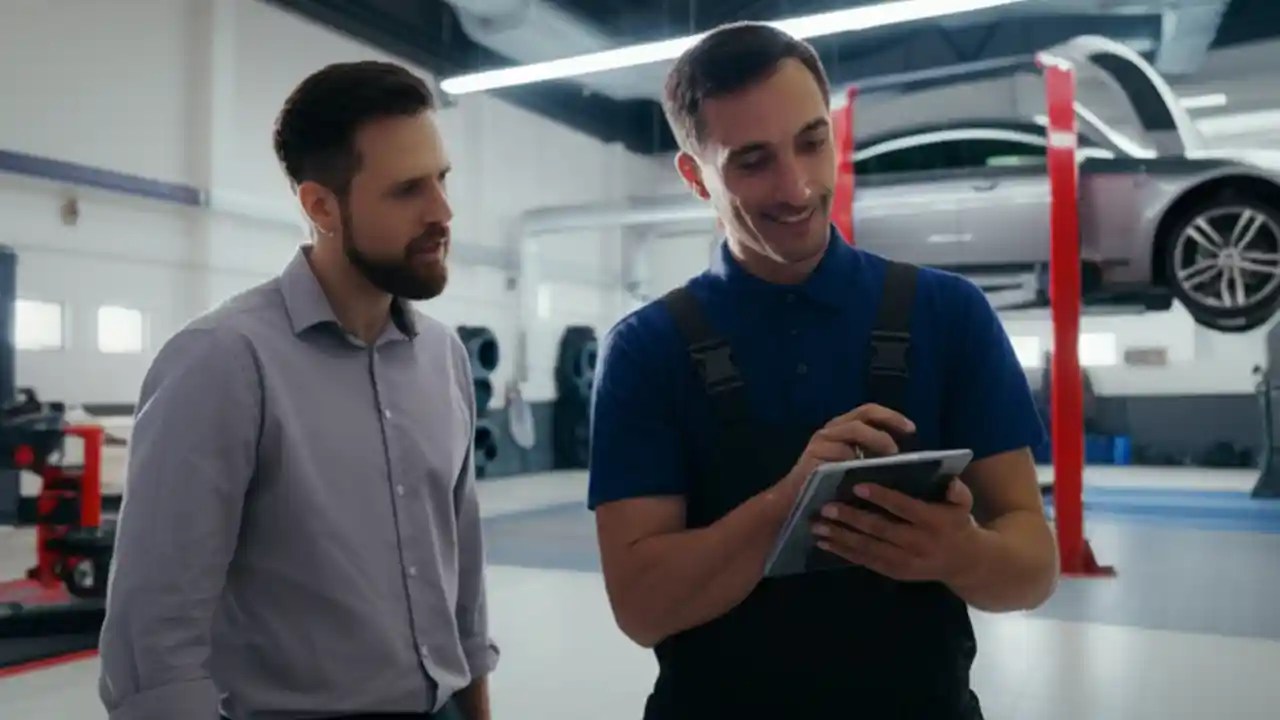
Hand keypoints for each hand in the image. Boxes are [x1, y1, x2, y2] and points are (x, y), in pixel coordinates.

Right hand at [779, 403, 916, 499]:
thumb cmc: (828, 485)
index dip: (891, 416)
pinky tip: (866, 472)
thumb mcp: (852, 465)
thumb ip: (869, 455)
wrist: (794, 501)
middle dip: (886, 428)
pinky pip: (840, 453)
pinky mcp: (813, 457)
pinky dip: (856, 460)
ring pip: (854, 431)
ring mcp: (820, 442)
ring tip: (888, 460)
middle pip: (862, 418)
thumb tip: (902, 456)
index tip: (912, 429)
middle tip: (898, 450)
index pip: (869, 411)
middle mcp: (830, 430)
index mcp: (841, 428)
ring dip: (875, 443)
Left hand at [811, 478, 984, 584]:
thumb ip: (957, 491)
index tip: (857, 486)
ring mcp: (904, 561)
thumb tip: (949, 480)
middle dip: (851, 518)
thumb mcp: (964, 505)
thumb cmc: (957, 524)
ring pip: (868, 548)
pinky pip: (866, 562)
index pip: (904, 508)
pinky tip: (825, 543)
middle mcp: (917, 543)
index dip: (881, 497)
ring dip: (840, 537)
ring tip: (817, 526)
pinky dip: (844, 553)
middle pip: (880, 529)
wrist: (964, 564)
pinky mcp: (894, 572)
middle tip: (826, 507)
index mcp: (933, 522)